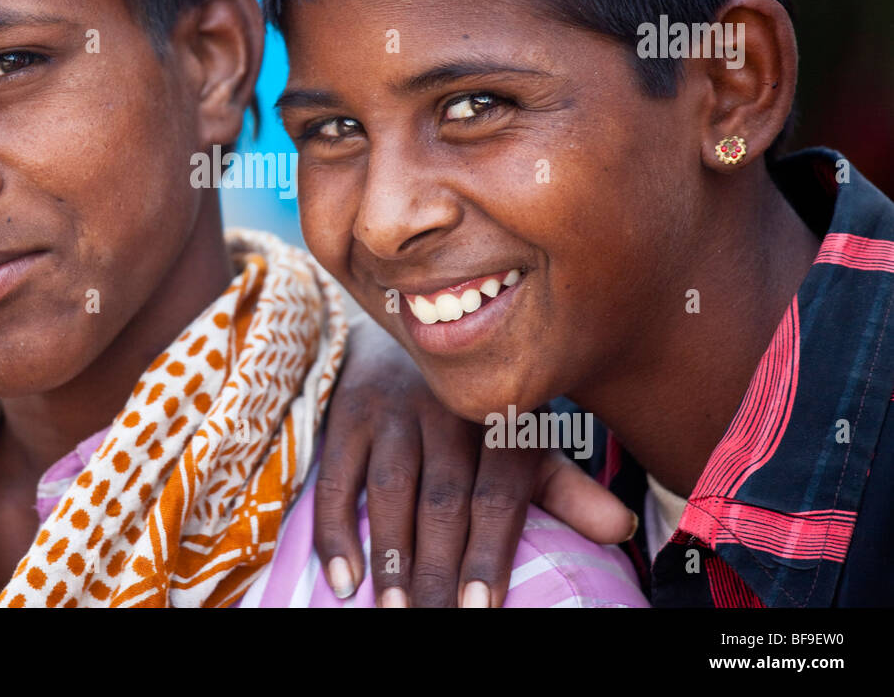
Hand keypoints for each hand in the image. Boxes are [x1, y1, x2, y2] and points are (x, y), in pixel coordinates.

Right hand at [320, 314, 636, 606]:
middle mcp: (445, 410)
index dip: (489, 553)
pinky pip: (337, 478)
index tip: (479, 608)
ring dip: (390, 557)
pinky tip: (344, 579)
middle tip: (432, 622)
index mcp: (499, 420)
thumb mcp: (522, 440)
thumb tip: (622, 530)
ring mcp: (392, 409)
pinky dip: (336, 531)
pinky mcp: (347, 413)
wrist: (403, 336)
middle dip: (437, 569)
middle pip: (442, 500)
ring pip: (390, 490)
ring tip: (392, 611)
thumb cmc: (471, 412)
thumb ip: (565, 488)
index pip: (496, 494)